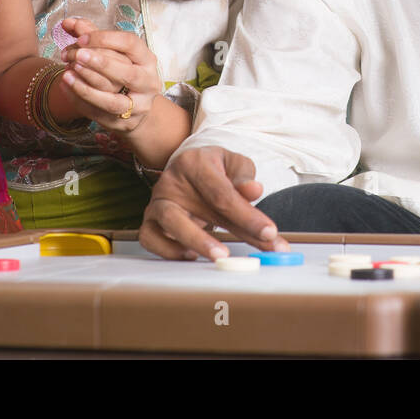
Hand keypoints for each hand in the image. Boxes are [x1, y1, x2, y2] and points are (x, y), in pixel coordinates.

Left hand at [57, 17, 160, 133]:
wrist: (135, 106)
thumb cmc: (120, 71)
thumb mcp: (111, 51)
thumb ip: (90, 34)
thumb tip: (67, 22)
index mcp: (147, 60)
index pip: (131, 44)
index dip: (106, 39)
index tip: (81, 38)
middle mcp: (148, 83)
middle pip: (127, 74)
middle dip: (100, 64)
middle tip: (76, 55)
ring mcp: (138, 106)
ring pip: (113, 101)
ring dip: (87, 88)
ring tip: (66, 74)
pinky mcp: (123, 123)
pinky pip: (99, 114)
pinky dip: (79, 101)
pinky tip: (65, 87)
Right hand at [139, 146, 287, 259]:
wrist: (186, 169)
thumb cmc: (213, 170)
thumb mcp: (234, 165)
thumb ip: (244, 178)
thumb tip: (254, 190)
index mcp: (195, 163)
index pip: (222, 193)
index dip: (247, 215)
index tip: (270, 232)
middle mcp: (171, 181)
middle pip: (201, 208)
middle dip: (236, 230)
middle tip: (262, 246)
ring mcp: (157, 202)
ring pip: (170, 223)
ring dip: (198, 242)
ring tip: (222, 255)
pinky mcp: (149, 220)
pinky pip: (151, 239)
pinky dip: (169, 251)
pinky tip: (192, 255)